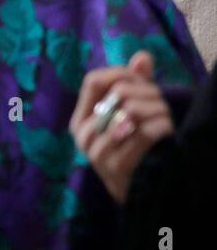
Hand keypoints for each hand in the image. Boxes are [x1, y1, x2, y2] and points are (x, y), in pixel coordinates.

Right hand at [70, 51, 173, 204]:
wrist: (139, 192)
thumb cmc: (135, 148)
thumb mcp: (131, 115)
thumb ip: (135, 85)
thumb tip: (142, 57)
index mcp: (82, 118)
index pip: (93, 81)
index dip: (119, 74)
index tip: (141, 80)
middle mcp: (84, 134)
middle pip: (117, 94)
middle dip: (148, 94)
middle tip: (161, 105)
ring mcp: (96, 151)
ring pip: (131, 112)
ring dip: (157, 112)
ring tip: (166, 120)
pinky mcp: (115, 166)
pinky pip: (141, 134)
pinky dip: (160, 129)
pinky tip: (166, 133)